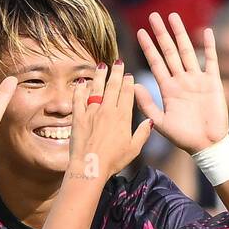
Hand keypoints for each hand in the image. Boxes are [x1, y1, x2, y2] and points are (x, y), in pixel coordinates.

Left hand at [68, 59, 151, 182]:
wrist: (91, 166)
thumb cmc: (114, 160)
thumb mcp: (134, 149)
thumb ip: (143, 133)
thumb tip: (150, 121)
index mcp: (123, 117)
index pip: (127, 94)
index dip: (128, 82)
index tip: (128, 75)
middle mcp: (108, 110)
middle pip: (113, 86)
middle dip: (116, 72)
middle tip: (118, 61)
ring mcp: (92, 112)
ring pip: (96, 88)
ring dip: (100, 75)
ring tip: (101, 65)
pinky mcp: (78, 117)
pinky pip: (79, 98)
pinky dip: (80, 89)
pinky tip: (82, 81)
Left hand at [133, 12, 228, 153]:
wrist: (207, 145)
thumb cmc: (184, 138)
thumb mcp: (161, 123)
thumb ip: (147, 105)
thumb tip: (135, 86)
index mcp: (168, 89)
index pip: (156, 63)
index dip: (148, 47)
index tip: (140, 32)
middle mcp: (181, 80)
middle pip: (169, 52)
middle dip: (162, 34)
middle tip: (154, 16)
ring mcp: (197, 80)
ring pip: (187, 51)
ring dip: (180, 34)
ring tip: (173, 17)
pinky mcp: (213, 83)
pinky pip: (211, 61)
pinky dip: (209, 46)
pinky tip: (207, 31)